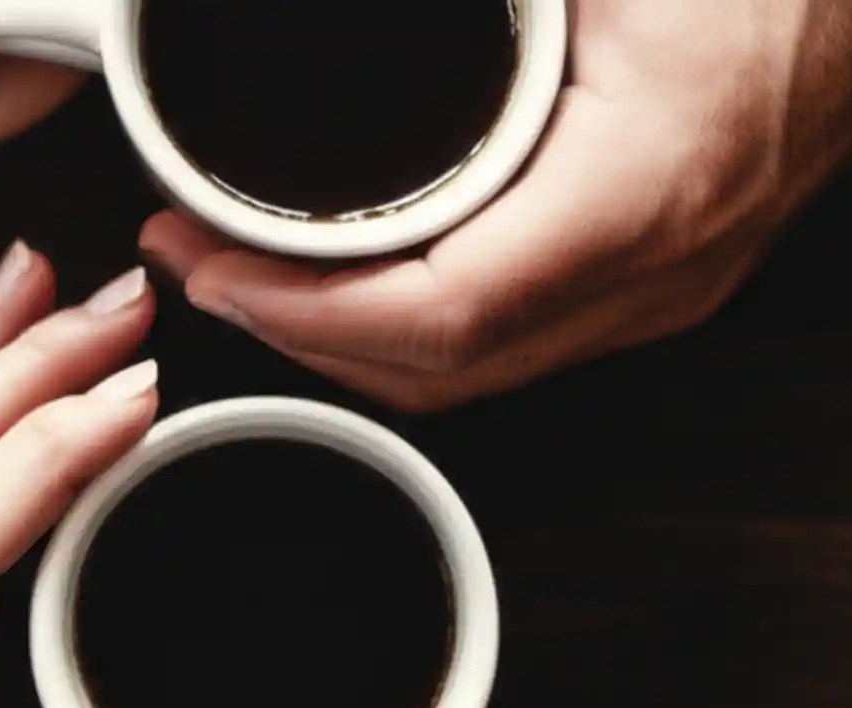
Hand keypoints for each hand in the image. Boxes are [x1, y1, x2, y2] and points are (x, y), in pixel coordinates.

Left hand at [139, 0, 851, 411]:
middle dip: (295, 333)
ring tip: (246, 277)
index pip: (442, 313)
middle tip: (197, 266)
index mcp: (636, 191)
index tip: (212, 266)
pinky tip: (349, 289)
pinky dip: (408, 333)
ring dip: (343, 342)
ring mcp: (654, 290)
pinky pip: (506, 345)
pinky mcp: (648, 281)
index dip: (305, 311)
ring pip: (468, 373)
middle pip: (438, 367)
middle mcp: (650, 272)